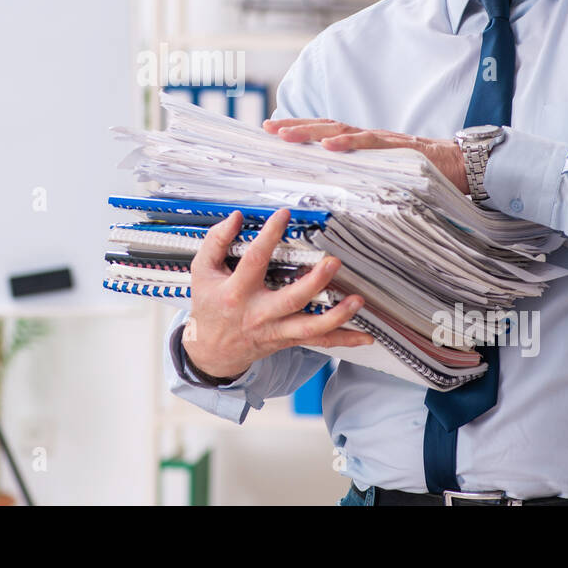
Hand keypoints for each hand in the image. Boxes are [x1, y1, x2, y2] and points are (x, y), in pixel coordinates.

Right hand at [181, 208, 374, 379]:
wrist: (213, 351)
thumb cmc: (210, 307)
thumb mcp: (202, 272)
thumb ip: (216, 242)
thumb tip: (235, 218)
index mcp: (236, 293)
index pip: (255, 261)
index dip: (269, 236)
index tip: (283, 216)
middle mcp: (259, 313)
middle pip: (291, 300)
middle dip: (314, 282)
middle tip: (332, 263)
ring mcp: (276, 330)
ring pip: (310, 327)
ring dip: (337, 315)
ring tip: (356, 300)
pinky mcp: (288, 340)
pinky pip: (320, 342)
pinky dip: (344, 340)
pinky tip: (365, 335)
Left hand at [263, 117, 470, 194]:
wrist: (467, 165)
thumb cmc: (429, 173)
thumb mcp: (390, 176)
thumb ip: (368, 179)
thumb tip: (342, 194)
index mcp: (366, 144)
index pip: (327, 132)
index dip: (301, 130)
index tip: (273, 130)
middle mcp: (370, 138)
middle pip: (326, 127)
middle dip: (295, 127)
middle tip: (267, 127)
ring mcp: (383, 141)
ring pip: (341, 131)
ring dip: (311, 132)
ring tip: (286, 134)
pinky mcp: (399, 149)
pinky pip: (370, 144)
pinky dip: (348, 143)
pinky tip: (328, 145)